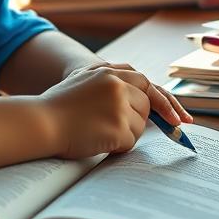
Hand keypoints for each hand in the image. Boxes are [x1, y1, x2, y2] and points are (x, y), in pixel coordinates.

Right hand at [38, 62, 193, 159]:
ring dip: (123, 134)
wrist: (39, 122)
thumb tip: (140, 96)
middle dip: (136, 120)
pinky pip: (129, 141)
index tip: (179, 117)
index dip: (163, 101)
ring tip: (95, 130)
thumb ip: (110, 81)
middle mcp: (117, 84)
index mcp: (109, 72)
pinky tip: (96, 140)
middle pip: (145, 106)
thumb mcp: (84, 81)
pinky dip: (117, 147)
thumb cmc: (57, 107)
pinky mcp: (118, 126)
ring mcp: (118, 105)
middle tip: (115, 128)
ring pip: (139, 125)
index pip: (146, 83)